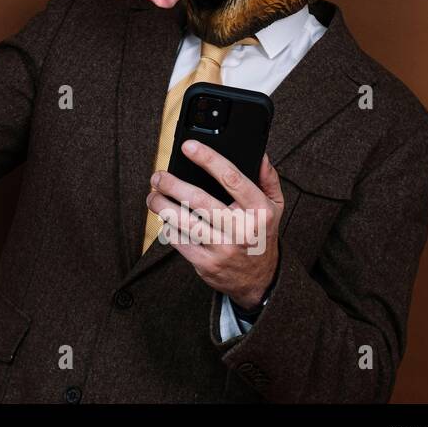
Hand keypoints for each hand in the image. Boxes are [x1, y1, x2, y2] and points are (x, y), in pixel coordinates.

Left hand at [145, 141, 283, 310]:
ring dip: (162, 205)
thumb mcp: (275, 206)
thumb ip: (268, 178)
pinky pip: (179, 240)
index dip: (208, 159)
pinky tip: (166, 219)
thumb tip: (260, 154)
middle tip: (158, 176)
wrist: (259, 280)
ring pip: (183, 221)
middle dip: (172, 184)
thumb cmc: (261, 235)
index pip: (232, 178)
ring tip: (153, 196)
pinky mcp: (206, 263)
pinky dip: (168, 227)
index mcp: (259, 210)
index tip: (188, 146)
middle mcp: (241, 229)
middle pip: (199, 199)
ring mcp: (223, 248)